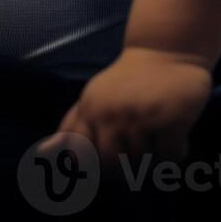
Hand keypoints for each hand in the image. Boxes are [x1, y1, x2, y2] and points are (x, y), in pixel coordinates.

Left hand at [42, 47, 211, 166]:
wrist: (164, 52)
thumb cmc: (126, 82)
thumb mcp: (93, 98)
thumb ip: (72, 126)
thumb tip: (44, 152)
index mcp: (90, 109)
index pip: (80, 154)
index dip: (91, 166)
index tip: (106, 166)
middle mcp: (111, 113)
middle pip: (111, 165)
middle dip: (124, 169)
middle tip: (137, 158)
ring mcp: (140, 117)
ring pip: (143, 163)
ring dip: (153, 157)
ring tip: (156, 135)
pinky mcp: (170, 120)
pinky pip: (170, 157)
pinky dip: (175, 151)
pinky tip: (175, 134)